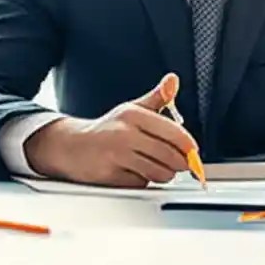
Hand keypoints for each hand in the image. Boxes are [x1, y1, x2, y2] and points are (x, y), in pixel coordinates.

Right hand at [25, 74, 197, 186]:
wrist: (72, 146)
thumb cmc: (107, 128)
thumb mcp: (132, 109)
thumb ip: (157, 98)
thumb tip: (173, 80)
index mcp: (133, 115)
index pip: (174, 133)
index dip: (188, 146)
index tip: (192, 151)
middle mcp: (125, 134)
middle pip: (170, 157)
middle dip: (178, 163)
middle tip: (177, 162)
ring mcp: (117, 156)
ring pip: (159, 173)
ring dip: (162, 173)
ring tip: (152, 164)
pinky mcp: (112, 176)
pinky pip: (142, 183)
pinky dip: (143, 181)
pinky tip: (134, 171)